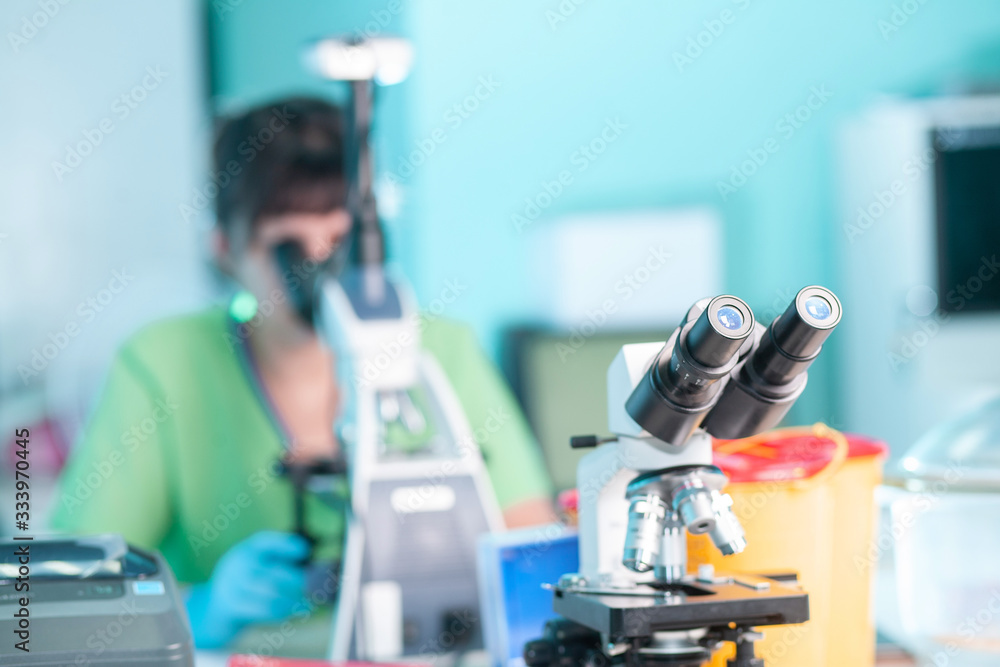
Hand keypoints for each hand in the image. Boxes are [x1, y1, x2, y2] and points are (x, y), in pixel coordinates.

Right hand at [185, 531, 308, 647]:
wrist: (212, 611)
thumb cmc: (245, 586)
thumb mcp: (255, 567)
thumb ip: (277, 563)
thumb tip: (309, 568)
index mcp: (245, 550)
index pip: (265, 541)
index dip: (286, 544)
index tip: (304, 550)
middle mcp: (236, 565)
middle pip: (272, 571)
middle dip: (297, 580)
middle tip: (311, 586)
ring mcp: (231, 587)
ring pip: (271, 593)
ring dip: (293, 599)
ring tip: (306, 602)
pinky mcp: (232, 607)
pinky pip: (264, 609)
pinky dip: (283, 611)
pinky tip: (293, 610)